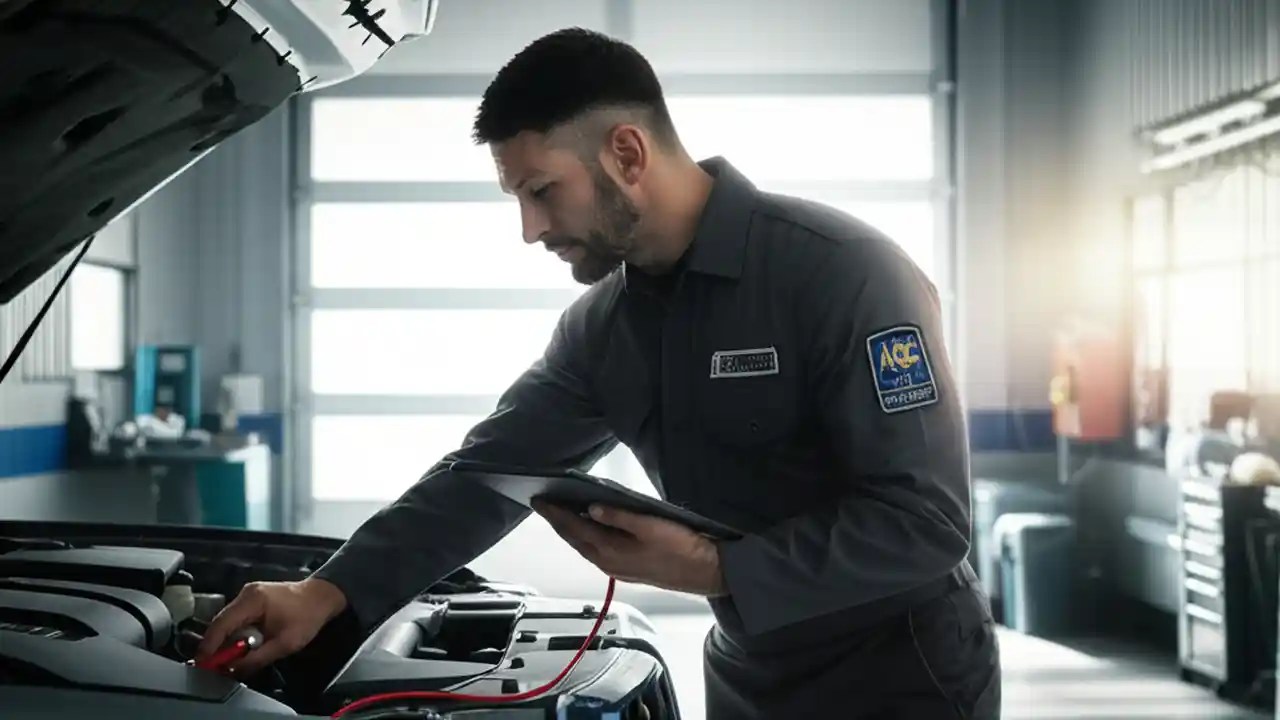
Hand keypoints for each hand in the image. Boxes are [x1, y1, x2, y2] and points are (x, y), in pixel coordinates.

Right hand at [196, 577, 347, 674]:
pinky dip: (236, 632)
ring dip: (228, 639)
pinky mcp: (252, 598)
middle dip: (217, 645)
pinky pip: (237, 617)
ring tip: (229, 657)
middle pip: (221, 622)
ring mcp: (248, 594)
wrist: (322, 596)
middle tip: (215, 665)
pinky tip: (242, 644)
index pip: (221, 624)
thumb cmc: (307, 617)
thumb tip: (233, 670)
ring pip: (228, 621)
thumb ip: (256, 658)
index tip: (202, 662)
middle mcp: (246, 593)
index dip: (209, 645)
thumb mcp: (284, 644)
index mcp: (252, 600)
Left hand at [533, 500, 725, 596]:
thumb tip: (591, 508)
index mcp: (610, 551)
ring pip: (585, 547)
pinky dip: (586, 538)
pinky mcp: (627, 569)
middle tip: (542, 505)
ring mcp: (617, 568)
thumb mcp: (649, 525)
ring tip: (560, 514)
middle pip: (574, 539)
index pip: (574, 528)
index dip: (555, 513)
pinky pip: (597, 551)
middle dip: (557, 521)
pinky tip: (589, 529)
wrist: (704, 572)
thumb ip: (619, 517)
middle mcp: (608, 563)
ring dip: (571, 530)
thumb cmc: (681, 547)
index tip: (539, 500)